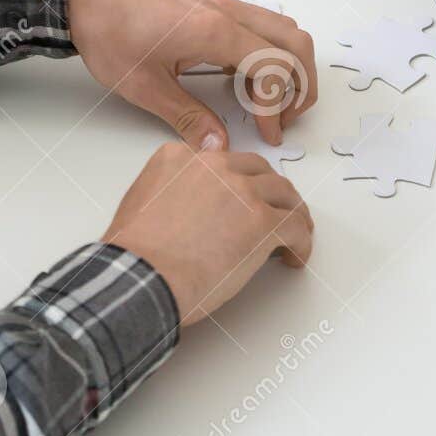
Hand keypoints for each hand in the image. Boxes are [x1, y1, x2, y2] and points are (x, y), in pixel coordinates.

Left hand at [67, 0, 316, 147]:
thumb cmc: (107, 31)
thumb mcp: (144, 86)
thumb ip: (187, 117)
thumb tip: (219, 146)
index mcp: (215, 31)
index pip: (275, 68)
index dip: (277, 107)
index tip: (265, 134)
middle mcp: (227, 12)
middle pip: (295, 42)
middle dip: (301, 84)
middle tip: (283, 118)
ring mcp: (221, 3)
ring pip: (281, 29)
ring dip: (288, 65)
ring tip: (266, 100)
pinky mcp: (210, 2)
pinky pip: (258, 23)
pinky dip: (267, 51)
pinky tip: (238, 78)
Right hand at [104, 142, 311, 325]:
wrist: (140, 277)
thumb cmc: (134, 254)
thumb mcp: (140, 200)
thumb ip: (167, 188)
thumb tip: (184, 204)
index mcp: (181, 158)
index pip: (223, 163)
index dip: (237, 184)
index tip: (241, 202)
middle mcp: (216, 167)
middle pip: (259, 172)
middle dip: (270, 192)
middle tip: (275, 212)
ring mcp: (243, 192)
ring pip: (284, 194)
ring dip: (293, 213)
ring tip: (294, 234)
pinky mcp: (263, 222)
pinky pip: (295, 227)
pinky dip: (301, 242)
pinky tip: (295, 257)